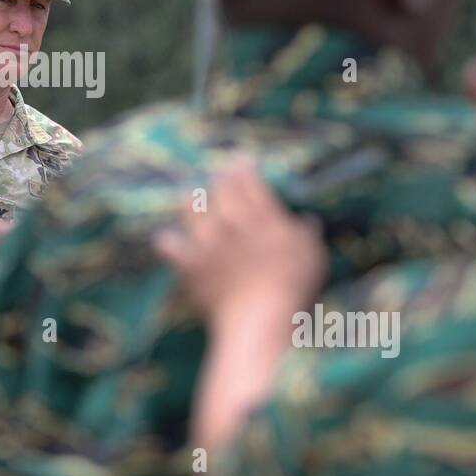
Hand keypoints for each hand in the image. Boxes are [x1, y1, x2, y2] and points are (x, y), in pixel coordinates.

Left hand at [154, 156, 324, 322]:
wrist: (257, 317)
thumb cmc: (291, 287)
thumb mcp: (311, 256)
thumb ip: (306, 234)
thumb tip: (306, 221)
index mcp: (261, 215)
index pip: (249, 182)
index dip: (243, 167)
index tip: (240, 159)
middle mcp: (230, 221)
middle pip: (220, 190)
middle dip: (219, 177)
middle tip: (218, 171)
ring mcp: (207, 241)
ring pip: (190, 209)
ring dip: (189, 200)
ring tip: (187, 193)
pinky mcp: (190, 264)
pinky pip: (171, 247)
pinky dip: (167, 242)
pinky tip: (163, 239)